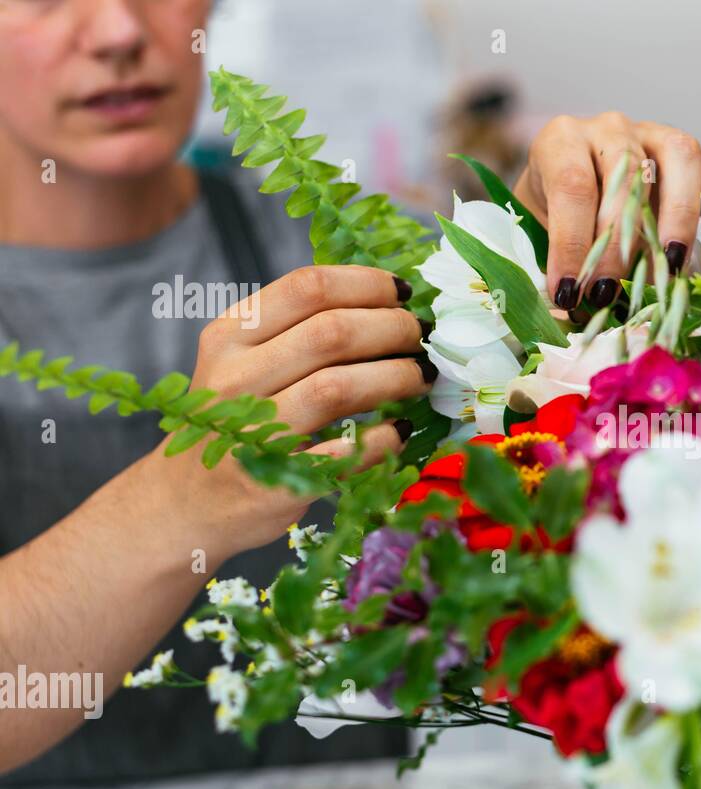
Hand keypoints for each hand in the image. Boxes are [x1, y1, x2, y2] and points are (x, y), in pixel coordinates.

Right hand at [143, 265, 430, 560]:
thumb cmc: (234, 419)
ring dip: (396, 377)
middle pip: (332, 333)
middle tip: (422, 338)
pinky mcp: (275, 481)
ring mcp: (251, 431)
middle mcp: (235, 378)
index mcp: (230, 335)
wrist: (186, 500)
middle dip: (394, 329)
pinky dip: (384, 439)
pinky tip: (401, 430)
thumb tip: (390, 302)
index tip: (405, 292)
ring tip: (422, 377)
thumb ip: (300, 330)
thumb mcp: (246, 361)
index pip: (307, 288)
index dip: (367, 284)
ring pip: (338, 387)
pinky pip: (345, 452)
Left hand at [513, 112, 700, 311]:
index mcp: (562, 142)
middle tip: (613, 291)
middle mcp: (611, 129)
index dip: (573, 241)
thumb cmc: (552, 214)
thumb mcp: (537, 231)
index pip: (572, 185)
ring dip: (679, 215)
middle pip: (628, 171)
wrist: (566, 187)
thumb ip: (553, 263)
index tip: (571, 291)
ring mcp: (656, 135)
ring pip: (681, 155)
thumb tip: (573, 311)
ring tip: (671, 266)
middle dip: (620, 239)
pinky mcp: (695, 155)